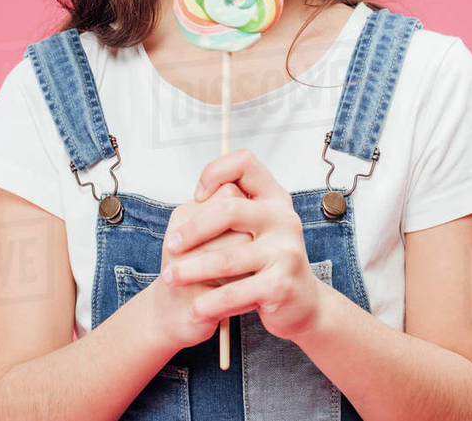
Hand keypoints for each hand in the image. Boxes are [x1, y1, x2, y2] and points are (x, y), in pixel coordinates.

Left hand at [162, 149, 323, 340]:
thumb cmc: (266, 263)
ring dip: (191, 270)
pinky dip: (210, 302)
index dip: (216, 171)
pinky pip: (235, 292)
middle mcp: (283, 219)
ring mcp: (285, 252)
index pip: (245, 163)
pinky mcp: (281, 285)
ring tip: (171, 279)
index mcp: (274, 198)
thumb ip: (231, 208)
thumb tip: (202, 197)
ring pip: (226, 258)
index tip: (198, 195)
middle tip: (171, 246)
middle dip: (193, 230)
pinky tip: (195, 308)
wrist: (299, 304)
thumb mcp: (255, 228)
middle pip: (229, 209)